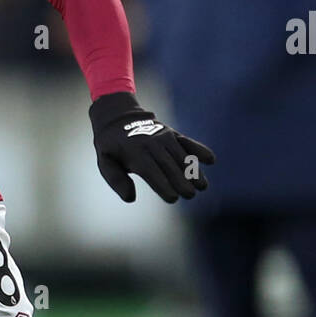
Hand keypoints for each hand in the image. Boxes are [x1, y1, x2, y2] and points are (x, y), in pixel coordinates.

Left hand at [89, 92, 214, 203]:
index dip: (162, 185)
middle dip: (181, 180)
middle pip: (169, 164)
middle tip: (191, 195)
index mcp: (134, 152)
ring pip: (181, 155)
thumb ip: (115, 180)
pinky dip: (199, 149)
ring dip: (193, 171)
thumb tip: (130, 198)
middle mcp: (151, 143)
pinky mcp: (172, 134)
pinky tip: (211, 160)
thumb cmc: (111, 147)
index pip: (151, 171)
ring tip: (203, 186)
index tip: (173, 198)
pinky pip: (187, 142)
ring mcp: (164, 137)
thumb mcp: (105, 162)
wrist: (118, 117)